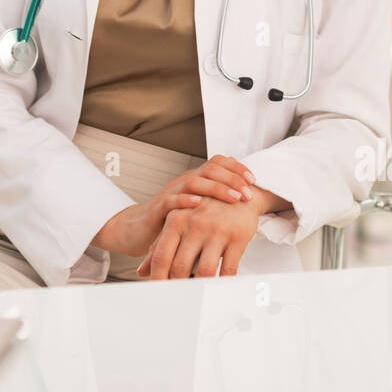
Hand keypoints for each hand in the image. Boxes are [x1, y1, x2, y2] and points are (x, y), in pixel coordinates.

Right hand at [90, 155, 257, 257]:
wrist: (137, 229)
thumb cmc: (172, 221)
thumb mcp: (198, 209)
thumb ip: (216, 202)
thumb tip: (247, 200)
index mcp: (196, 180)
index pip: (218, 162)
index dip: (237, 168)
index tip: (254, 180)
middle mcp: (184, 182)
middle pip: (210, 169)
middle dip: (233, 178)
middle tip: (248, 192)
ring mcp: (171, 193)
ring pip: (194, 181)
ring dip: (217, 188)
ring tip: (234, 197)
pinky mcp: (159, 209)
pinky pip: (172, 200)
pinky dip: (186, 200)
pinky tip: (200, 204)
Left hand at [135, 184, 286, 280]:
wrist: (238, 190)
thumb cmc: (205, 209)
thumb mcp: (180, 221)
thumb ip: (159, 245)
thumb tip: (142, 271)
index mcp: (176, 220)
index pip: (161, 257)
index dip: (157, 279)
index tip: (156, 292)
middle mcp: (195, 224)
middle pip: (180, 267)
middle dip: (176, 287)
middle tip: (176, 298)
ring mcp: (217, 231)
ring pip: (205, 271)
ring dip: (200, 287)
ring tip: (196, 295)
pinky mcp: (237, 237)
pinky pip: (229, 269)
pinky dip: (222, 283)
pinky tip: (218, 287)